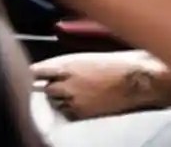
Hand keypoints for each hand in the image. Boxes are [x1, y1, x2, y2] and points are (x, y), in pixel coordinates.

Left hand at [33, 51, 170, 120]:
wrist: (138, 81)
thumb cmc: (123, 63)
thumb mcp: (94, 57)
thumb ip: (74, 65)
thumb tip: (63, 70)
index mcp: (69, 64)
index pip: (38, 71)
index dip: (36, 74)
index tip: (32, 76)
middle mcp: (66, 82)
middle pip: (47, 88)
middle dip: (54, 88)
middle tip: (65, 87)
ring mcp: (72, 99)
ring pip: (57, 103)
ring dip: (63, 100)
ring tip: (80, 95)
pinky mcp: (81, 114)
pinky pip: (69, 114)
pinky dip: (74, 111)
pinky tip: (87, 105)